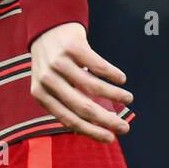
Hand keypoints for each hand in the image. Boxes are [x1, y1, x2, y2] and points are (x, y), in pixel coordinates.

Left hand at [29, 22, 132, 142]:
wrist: (47, 28)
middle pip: (82, 106)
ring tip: (128, 98)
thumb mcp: (50, 85)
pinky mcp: (73, 47)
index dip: (90, 131)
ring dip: (115, 95)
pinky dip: (113, 75)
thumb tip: (92, 128)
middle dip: (107, 120)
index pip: (67, 118)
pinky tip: (121, 79)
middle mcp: (47, 80)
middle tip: (125, 127)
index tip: (111, 138)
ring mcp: (59, 63)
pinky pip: (99, 66)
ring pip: (93, 87)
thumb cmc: (52, 63)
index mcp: (40, 94)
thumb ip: (65, 103)